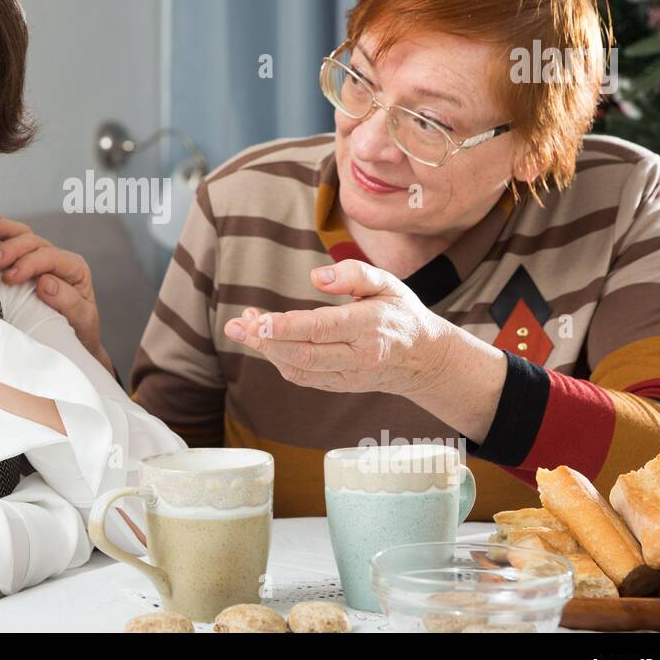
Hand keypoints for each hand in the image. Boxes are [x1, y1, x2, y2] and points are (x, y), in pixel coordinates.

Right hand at [0, 207, 112, 374]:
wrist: (73, 342)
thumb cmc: (78, 332)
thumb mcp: (81, 321)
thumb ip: (68, 302)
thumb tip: (45, 282)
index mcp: (74, 270)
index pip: (50, 257)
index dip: (29, 264)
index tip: (9, 278)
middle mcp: (58, 260)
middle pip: (34, 242)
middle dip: (12, 248)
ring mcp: (41, 259)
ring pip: (23, 235)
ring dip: (3, 231)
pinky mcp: (26, 263)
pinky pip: (14, 240)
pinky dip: (0, 228)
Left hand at [222, 259, 453, 397]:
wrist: (423, 359)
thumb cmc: (400, 314)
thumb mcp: (388, 283)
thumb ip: (354, 274)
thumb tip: (316, 276)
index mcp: (370, 326)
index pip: (324, 328)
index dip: (288, 327)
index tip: (259, 321)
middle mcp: (359, 355)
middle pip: (305, 354)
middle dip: (266, 341)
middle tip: (236, 325)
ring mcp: (348, 375)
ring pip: (300, 369)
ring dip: (266, 350)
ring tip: (242, 328)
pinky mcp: (339, 384)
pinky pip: (303, 377)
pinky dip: (278, 360)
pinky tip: (263, 341)